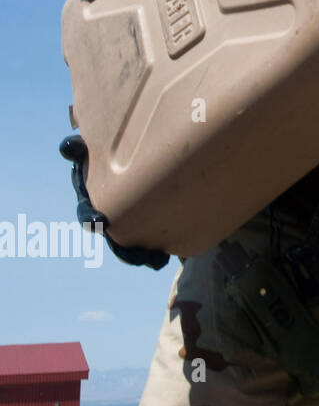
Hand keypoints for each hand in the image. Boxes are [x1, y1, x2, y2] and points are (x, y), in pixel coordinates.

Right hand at [58, 135, 168, 269]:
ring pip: (126, 248)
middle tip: (137, 254)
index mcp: (91, 200)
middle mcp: (104, 217)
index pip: (87, 214)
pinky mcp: (140, 227)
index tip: (101, 222)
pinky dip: (153, 255)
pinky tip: (163, 258)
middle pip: (111, 238)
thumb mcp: (91, 152)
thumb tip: (68, 145)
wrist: (129, 164)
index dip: (91, 219)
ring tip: (156, 260)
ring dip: (139, 257)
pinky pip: (144, 246)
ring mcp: (122, 225)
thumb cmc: (103, 158)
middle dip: (122, 249)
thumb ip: (78, 149)